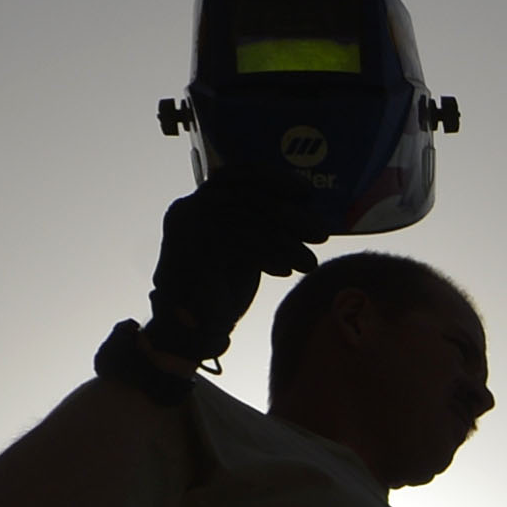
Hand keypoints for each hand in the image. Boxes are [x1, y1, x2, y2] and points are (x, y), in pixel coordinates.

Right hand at [145, 167, 321, 366]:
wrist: (191, 331)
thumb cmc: (224, 290)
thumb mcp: (247, 247)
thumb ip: (263, 224)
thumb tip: (305, 209)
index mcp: (202, 202)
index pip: (242, 175)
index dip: (276, 180)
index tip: (306, 193)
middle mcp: (189, 208)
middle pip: (248, 199)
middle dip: (289, 217)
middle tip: (321, 235)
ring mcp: (186, 228)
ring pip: (245, 222)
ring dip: (283, 242)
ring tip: (309, 262)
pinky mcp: (187, 249)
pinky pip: (234, 244)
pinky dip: (263, 257)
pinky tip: (285, 271)